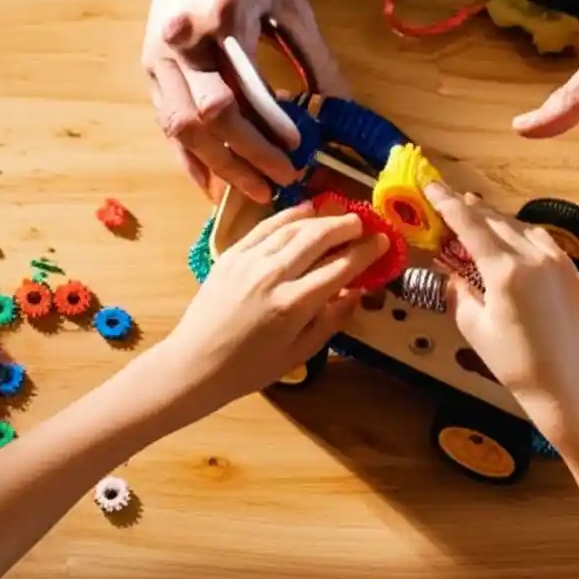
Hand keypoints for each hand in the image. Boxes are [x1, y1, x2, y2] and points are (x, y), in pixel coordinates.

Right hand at [141, 0, 347, 201]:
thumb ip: (314, 55)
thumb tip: (342, 106)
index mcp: (222, 15)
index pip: (245, 82)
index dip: (270, 123)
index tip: (298, 149)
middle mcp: (184, 40)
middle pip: (209, 113)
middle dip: (248, 155)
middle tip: (285, 179)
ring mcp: (160, 59)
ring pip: (182, 127)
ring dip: (221, 166)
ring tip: (256, 190)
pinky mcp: (150, 71)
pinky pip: (166, 125)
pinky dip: (190, 159)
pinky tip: (213, 184)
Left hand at [163, 202, 385, 405]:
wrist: (196, 363)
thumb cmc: (250, 368)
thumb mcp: (298, 354)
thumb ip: (330, 320)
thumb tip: (357, 292)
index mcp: (293, 305)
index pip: (339, 268)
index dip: (365, 253)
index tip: (382, 242)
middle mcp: (273, 276)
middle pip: (318, 238)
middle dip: (346, 227)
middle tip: (364, 224)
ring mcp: (249, 261)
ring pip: (293, 227)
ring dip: (322, 218)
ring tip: (340, 216)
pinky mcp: (231, 254)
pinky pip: (266, 226)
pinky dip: (288, 215)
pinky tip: (305, 211)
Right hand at [424, 183, 578, 420]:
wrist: (567, 385)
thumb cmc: (515, 363)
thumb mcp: (474, 327)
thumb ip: (459, 291)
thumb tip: (451, 273)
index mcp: (506, 270)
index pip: (469, 224)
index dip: (446, 202)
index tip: (430, 185)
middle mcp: (534, 255)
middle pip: (494, 219)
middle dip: (468, 208)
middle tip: (445, 200)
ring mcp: (557, 260)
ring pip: (517, 225)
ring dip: (493, 219)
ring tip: (472, 217)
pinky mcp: (570, 269)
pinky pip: (538, 239)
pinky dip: (517, 233)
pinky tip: (507, 240)